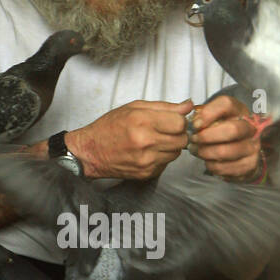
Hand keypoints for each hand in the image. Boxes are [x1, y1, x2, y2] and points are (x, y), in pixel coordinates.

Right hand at [67, 99, 192, 179]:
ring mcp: (147, 160)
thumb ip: (164, 107)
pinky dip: (162, 157)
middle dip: (177, 133)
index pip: (180, 123)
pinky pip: (166, 164)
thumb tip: (188, 105)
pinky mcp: (146, 173)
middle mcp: (146, 142)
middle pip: (182, 139)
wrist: (91, 151)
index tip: (172, 120)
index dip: (179, 120)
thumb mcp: (134, 108)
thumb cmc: (109, 127)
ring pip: (176, 153)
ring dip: (171, 146)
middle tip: (166, 130)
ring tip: (155, 140)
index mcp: (143, 122)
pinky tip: (149, 151)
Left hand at [188, 94, 263, 180]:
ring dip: (205, 153)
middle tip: (194, 139)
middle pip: (231, 130)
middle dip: (207, 136)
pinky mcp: (249, 164)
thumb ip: (204, 116)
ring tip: (196, 150)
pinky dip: (211, 165)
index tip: (195, 124)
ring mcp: (252, 147)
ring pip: (225, 152)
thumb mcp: (216, 118)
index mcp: (240, 111)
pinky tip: (208, 160)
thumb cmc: (224, 131)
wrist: (243, 151)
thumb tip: (195, 122)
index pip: (227, 104)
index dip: (208, 113)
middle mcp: (250, 127)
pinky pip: (224, 167)